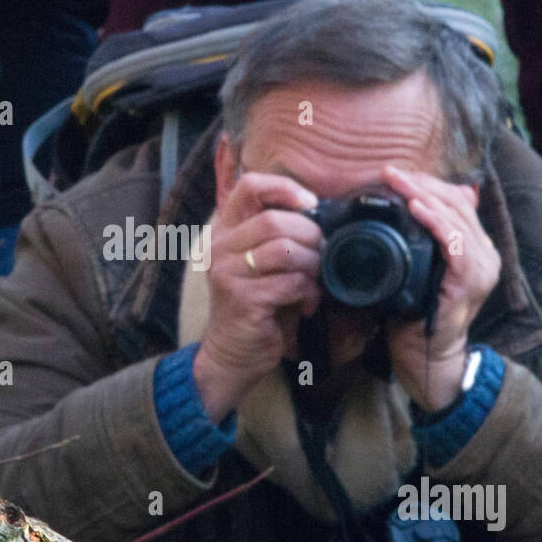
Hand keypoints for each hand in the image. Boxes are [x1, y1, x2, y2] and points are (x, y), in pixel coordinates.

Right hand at [193, 172, 322, 421]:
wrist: (233, 354)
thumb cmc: (257, 306)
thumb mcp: (262, 264)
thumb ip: (279, 236)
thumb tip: (321, 214)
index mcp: (225, 231)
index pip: (249, 186)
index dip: (284, 188)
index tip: (310, 203)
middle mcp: (219, 247)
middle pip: (275, 220)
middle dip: (310, 237)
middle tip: (320, 258)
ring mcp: (227, 272)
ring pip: (285, 250)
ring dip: (311, 266)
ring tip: (313, 283)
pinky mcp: (242, 298)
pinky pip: (290, 282)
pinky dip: (308, 293)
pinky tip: (306, 305)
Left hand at [381, 165, 499, 410]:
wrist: (427, 358)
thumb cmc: (416, 315)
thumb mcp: (416, 270)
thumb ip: (417, 243)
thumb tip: (402, 212)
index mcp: (474, 249)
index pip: (456, 202)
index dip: (428, 184)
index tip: (396, 174)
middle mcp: (485, 255)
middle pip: (457, 204)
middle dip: (422, 184)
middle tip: (391, 172)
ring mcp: (481, 268)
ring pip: (457, 218)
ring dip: (424, 196)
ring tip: (398, 183)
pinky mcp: (470, 282)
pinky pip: (456, 243)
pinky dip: (436, 223)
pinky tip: (417, 209)